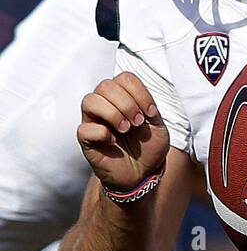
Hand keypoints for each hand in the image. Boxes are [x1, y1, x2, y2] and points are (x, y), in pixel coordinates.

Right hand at [77, 72, 169, 190]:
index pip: (124, 77)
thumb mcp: (158, 127)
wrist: (142, 173)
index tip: (151, 113)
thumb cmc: (148, 147)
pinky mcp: (86, 139)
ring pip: (90, 100)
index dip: (139, 92)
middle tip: (138, 123)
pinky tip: (113, 142)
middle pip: (105, 85)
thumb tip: (142, 102)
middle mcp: (105, 105)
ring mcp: (93, 121)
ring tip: (126, 129)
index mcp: (124, 98)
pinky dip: (102, 133)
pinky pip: (85, 128)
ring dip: (113, 114)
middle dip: (126, 103)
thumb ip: (151, 109)